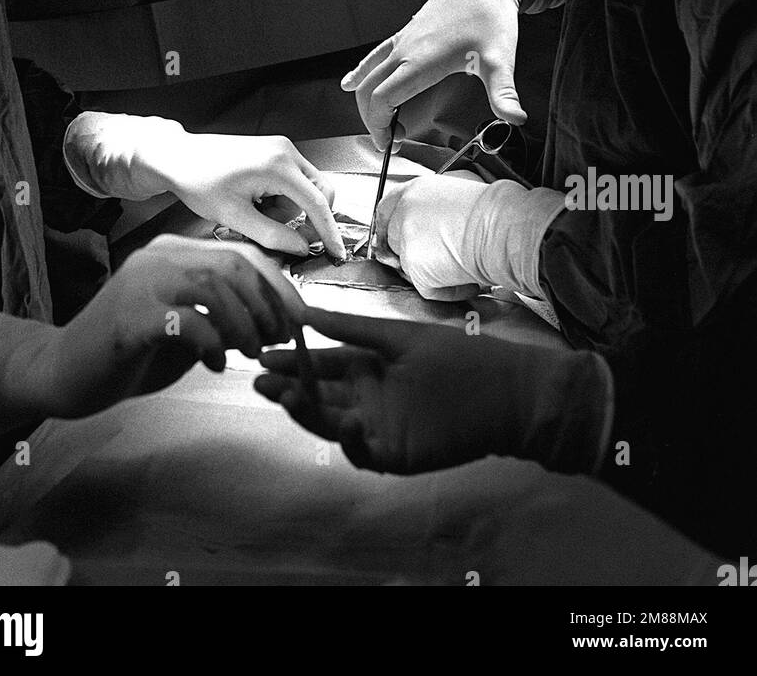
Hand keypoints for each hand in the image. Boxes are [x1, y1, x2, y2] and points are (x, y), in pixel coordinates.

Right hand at [44, 236, 306, 417]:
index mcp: (174, 252)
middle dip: (268, 304)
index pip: (242, 254)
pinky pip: (187, 320)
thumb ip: (223, 320)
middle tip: (280, 339)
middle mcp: (159, 256)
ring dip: (245, 323)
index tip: (299, 319)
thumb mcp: (186, 332)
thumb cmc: (128, 353)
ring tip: (251, 353)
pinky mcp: (130, 315)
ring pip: (215, 286)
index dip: (278, 286)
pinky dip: (212, 344)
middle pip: (234, 265)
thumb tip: (275, 322)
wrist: (64, 373)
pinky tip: (215, 365)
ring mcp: (142, 282)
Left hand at [167, 133, 341, 259]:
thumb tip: (300, 248)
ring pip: (306, 189)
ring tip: (253, 211)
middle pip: (319, 193)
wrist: (180, 157)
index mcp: (278, 165)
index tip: (336, 251)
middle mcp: (285, 151)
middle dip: (304, 218)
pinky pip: (293, 181)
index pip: (318, 203)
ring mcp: (281, 148)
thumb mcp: (234, 217)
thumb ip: (272, 235)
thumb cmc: (199, 181)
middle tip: (276, 230)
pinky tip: (255, 200)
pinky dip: (281, 197)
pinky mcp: (275, 151)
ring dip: (287, 209)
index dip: (329, 231)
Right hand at [255, 309, 576, 474]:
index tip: (263, 355)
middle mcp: (366, 399)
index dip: (292, 362)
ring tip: (287, 396)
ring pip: (331, 424)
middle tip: (260, 380)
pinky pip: (362, 453)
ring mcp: (378, 428)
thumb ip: (353, 327)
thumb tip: (304, 313)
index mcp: (366, 367)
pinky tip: (347, 422)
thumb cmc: (457, 358)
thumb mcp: (399, 336)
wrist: (506, 392)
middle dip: (288, 389)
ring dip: (308, 413)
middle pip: (318, 397)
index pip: (320, 366)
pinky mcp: (395, 454)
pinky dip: (351, 442)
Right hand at [341, 0, 573, 148]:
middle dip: (372, 121)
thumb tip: (515, 119)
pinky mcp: (406, 34)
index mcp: (420, 61)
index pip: (382, 100)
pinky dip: (361, 74)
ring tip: (380, 122)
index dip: (379, 126)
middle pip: (369, 91)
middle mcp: (404, 50)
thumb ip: (504, 93)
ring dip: (367, 101)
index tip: (390, 146)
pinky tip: (350, 82)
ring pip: (368, 74)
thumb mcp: (500, 58)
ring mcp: (402, 41)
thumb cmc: (491, 15)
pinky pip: (374, 57)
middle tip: (389, 141)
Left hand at [373, 171, 488, 299]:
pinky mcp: (416, 269)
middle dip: (414, 254)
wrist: (503, 228)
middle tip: (439, 259)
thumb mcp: (458, 191)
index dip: (391, 227)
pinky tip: (469, 280)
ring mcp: (407, 242)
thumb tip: (435, 220)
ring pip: (410, 267)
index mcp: (414, 190)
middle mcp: (404, 213)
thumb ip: (434, 205)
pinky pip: (428, 290)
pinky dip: (448, 291)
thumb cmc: (494, 210)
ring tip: (462, 266)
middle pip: (394, 242)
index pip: (385, 211)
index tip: (396, 239)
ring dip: (433, 272)